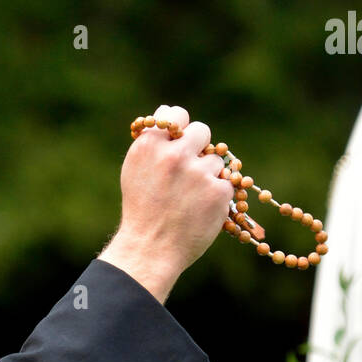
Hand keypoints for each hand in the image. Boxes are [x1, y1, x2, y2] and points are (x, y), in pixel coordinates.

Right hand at [98, 104, 234, 301]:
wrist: (151, 247)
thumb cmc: (141, 210)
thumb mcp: (135, 170)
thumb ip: (153, 143)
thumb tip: (169, 114)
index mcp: (149, 146)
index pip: (176, 115)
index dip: (180, 127)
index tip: (180, 138)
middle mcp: (174, 155)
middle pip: (202, 131)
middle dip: (199, 146)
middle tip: (191, 166)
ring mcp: (198, 173)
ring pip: (216, 160)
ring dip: (208, 174)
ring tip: (191, 196)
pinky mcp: (219, 192)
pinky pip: (226, 182)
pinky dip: (217, 193)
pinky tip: (201, 207)